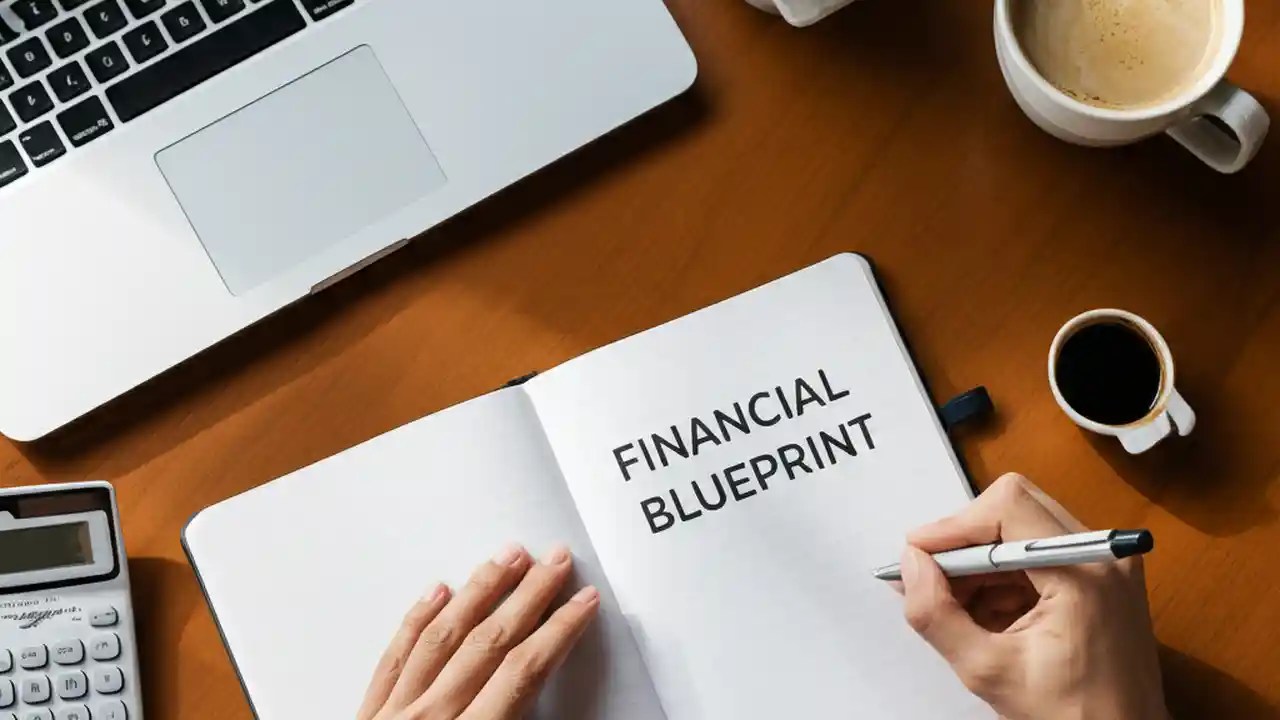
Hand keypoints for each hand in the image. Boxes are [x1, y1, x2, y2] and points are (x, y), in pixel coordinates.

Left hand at [358, 544, 599, 719]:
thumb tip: (552, 702)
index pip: (523, 671)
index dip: (559, 630)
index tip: (582, 602)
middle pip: (488, 641)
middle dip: (529, 596)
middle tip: (554, 562)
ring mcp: (393, 715)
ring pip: (442, 636)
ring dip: (479, 591)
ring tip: (506, 559)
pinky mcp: (369, 716)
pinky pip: (395, 657)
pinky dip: (418, 620)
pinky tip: (437, 593)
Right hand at [900, 474, 1168, 719]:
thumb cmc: (1073, 716)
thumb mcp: (988, 671)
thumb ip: (937, 615)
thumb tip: (911, 565)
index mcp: (1084, 573)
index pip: (1008, 506)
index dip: (954, 526)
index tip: (919, 555)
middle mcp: (1103, 554)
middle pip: (1014, 509)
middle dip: (965, 543)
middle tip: (933, 580)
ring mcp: (1106, 562)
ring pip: (1021, 528)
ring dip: (980, 563)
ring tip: (958, 609)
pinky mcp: (1100, 576)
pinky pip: (1037, 552)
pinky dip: (1002, 577)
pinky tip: (987, 616)